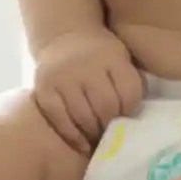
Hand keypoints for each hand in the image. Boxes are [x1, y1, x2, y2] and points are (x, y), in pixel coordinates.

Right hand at [32, 27, 144, 154]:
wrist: (63, 36)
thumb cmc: (99, 52)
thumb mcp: (120, 56)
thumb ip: (130, 81)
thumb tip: (137, 119)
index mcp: (111, 56)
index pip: (128, 92)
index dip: (130, 111)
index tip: (127, 119)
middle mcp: (86, 64)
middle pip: (106, 106)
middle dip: (111, 125)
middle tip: (112, 134)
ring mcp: (62, 76)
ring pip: (83, 116)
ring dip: (94, 133)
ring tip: (98, 138)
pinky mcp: (44, 88)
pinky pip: (60, 119)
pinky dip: (72, 136)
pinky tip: (82, 143)